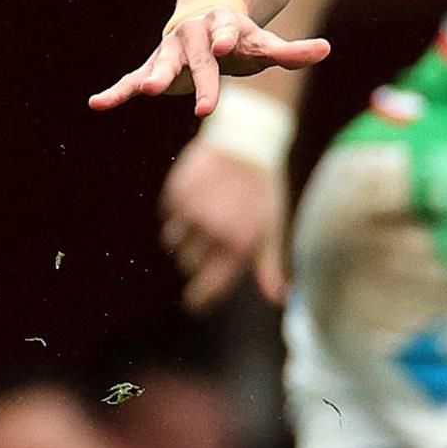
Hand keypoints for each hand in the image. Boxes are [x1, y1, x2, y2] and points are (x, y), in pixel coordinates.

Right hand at [88, 2, 329, 114]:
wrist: (203, 16)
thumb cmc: (238, 38)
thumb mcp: (264, 44)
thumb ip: (291, 52)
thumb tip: (325, 49)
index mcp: (222, 27)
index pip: (227, 33)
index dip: (226, 38)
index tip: (226, 45)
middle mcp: (193, 37)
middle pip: (196, 58)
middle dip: (197, 76)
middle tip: (198, 100)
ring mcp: (170, 52)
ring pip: (160, 65)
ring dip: (152, 78)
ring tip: (144, 90)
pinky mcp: (153, 68)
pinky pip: (131, 80)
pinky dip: (117, 91)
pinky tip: (97, 103)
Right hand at [160, 140, 289, 308]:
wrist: (245, 142)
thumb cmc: (263, 189)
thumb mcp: (272, 226)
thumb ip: (270, 265)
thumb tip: (278, 299)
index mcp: (239, 244)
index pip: (211, 285)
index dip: (200, 299)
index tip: (194, 306)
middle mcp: (214, 232)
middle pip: (189, 264)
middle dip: (197, 257)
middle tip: (211, 236)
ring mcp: (192, 213)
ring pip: (174, 242)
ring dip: (185, 236)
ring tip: (205, 214)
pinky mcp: (176, 194)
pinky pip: (167, 217)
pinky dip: (177, 214)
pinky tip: (197, 197)